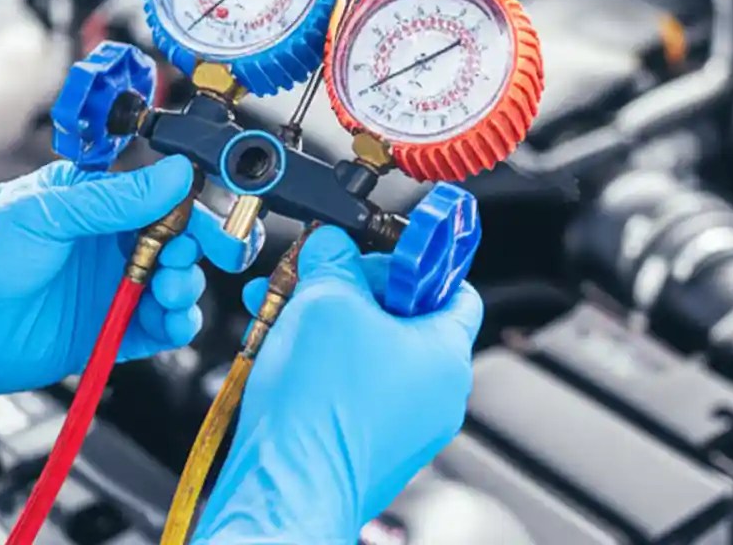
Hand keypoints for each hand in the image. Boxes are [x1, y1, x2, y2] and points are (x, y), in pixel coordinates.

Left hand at [0, 156, 260, 425]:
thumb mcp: (43, 214)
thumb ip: (113, 199)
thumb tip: (174, 176)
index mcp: (92, 204)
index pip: (159, 198)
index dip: (190, 208)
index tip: (209, 220)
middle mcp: (105, 245)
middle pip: (177, 242)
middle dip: (197, 248)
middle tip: (196, 257)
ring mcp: (107, 290)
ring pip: (173, 285)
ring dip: (186, 286)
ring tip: (171, 289)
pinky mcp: (106, 333)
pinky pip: (157, 329)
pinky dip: (176, 324)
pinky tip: (174, 319)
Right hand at [193, 227, 482, 543]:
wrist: (285, 487)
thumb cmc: (318, 407)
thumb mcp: (325, 297)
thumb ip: (334, 258)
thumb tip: (331, 246)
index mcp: (446, 354)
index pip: (453, 286)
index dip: (411, 261)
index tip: (375, 251)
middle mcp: (435, 394)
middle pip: (400, 317)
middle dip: (348, 291)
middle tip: (313, 278)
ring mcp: (403, 425)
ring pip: (366, 352)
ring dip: (323, 325)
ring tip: (280, 311)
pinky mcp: (367, 446)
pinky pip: (348, 388)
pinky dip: (318, 365)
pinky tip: (278, 351)